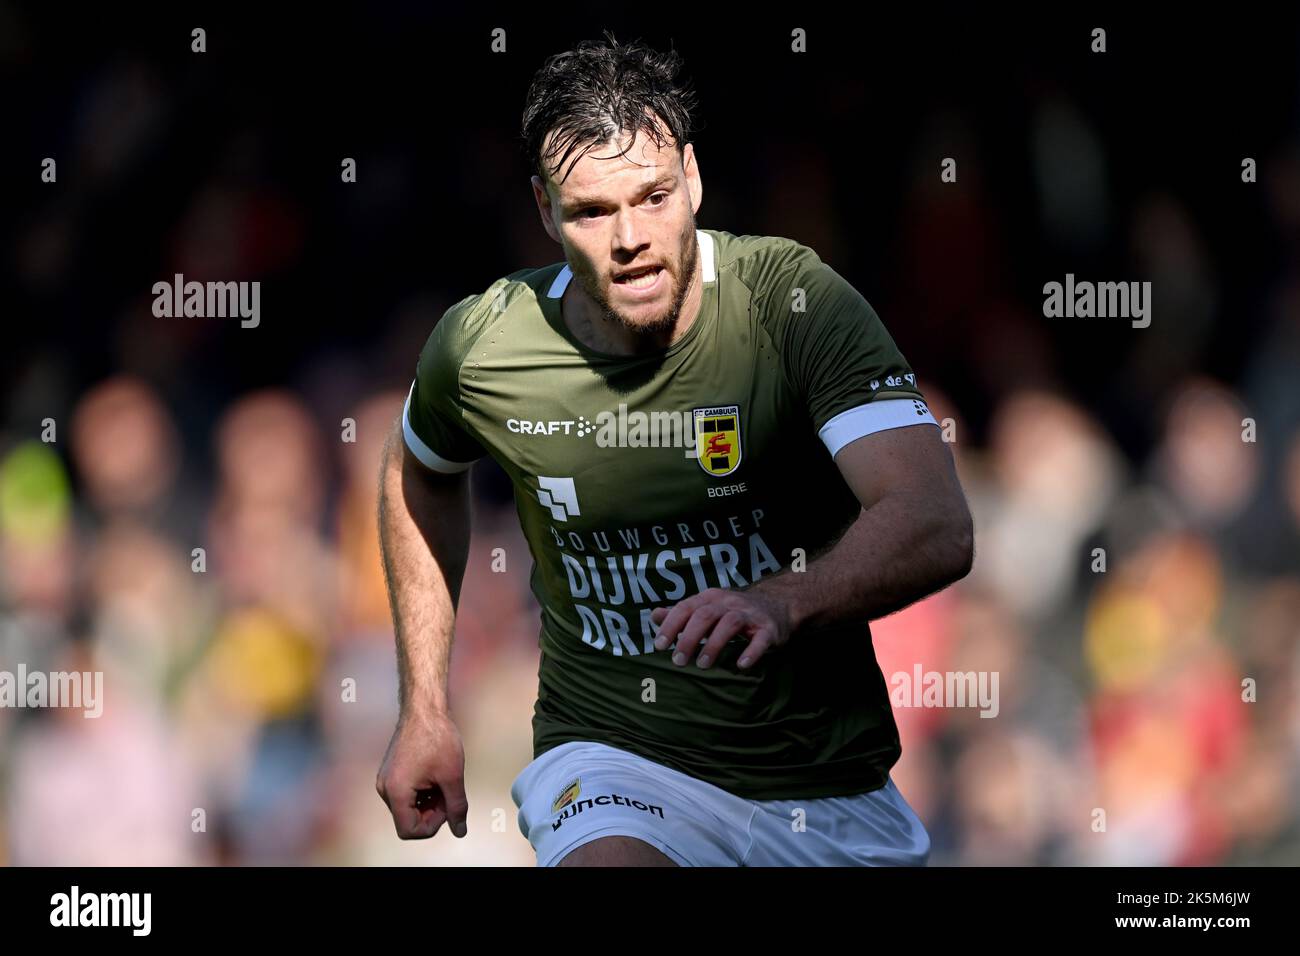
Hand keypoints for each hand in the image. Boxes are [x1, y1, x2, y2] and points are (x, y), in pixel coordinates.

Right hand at [376, 709, 467, 839]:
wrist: (424, 709)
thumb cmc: (437, 738)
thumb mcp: (452, 776)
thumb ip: (456, 807)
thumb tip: (460, 831)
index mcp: (395, 792)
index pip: (410, 830)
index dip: (433, 825)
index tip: (448, 805)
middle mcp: (385, 789)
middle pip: (408, 820)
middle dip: (432, 813)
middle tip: (449, 792)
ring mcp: (386, 781)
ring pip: (408, 808)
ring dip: (429, 802)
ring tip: (444, 782)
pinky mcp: (390, 774)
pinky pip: (405, 795)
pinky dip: (422, 793)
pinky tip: (435, 777)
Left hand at [650, 586, 793, 669]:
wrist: (777, 604)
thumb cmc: (733, 611)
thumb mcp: (707, 607)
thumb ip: (681, 613)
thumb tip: (654, 615)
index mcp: (710, 598)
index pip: (686, 607)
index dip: (671, 625)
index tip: (660, 645)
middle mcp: (729, 602)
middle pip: (705, 615)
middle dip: (689, 638)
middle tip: (678, 661)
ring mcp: (750, 614)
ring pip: (729, 624)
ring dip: (714, 644)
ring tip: (703, 665)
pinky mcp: (768, 628)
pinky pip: (760, 639)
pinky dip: (751, 651)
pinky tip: (741, 665)